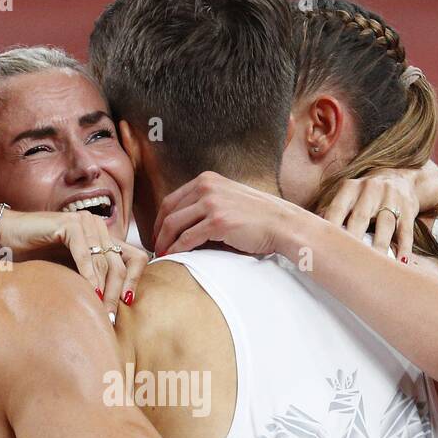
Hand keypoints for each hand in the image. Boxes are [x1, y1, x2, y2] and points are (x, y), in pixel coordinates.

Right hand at [0, 209, 147, 318]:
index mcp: (104, 238)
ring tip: (101, 310)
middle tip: (110, 317)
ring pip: (104, 260)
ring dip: (104, 288)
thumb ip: (92, 282)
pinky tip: (90, 291)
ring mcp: (86, 222)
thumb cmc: (37, 258)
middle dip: (116, 293)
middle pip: (120, 264)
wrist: (7, 238)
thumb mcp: (72, 273)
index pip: (135, 258)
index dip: (135, 280)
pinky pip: (84, 252)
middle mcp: (99, 228)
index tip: (127, 304)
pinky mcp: (70, 223)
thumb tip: (111, 311)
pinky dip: (87, 273)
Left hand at [153, 171, 302, 258]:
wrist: (282, 224)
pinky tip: (173, 258)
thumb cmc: (258, 217)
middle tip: (155, 248)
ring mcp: (212, 203)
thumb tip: (184, 222)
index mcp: (207, 179)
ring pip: (174, 225)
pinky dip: (176, 250)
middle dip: (157, 232)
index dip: (159, 219)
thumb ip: (207, 203)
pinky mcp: (218, 222)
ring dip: (164, 243)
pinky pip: (187, 238)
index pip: (172, 199)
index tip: (157, 234)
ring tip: (162, 256)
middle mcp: (207, 187)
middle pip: (168, 212)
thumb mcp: (228, 199)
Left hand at [321, 169, 423, 258]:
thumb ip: (330, 213)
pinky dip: (404, 247)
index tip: (321, 249)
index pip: (336, 210)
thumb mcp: (347, 196)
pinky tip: (400, 262)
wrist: (401, 178)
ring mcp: (391, 198)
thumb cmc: (364, 195)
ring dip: (379, 247)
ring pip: (385, 225)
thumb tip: (306, 233)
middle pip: (360, 218)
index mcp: (349, 189)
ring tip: (373, 268)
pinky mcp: (408, 208)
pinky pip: (405, 230)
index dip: (329, 229)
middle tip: (345, 263)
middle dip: (353, 241)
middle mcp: (370, 190)